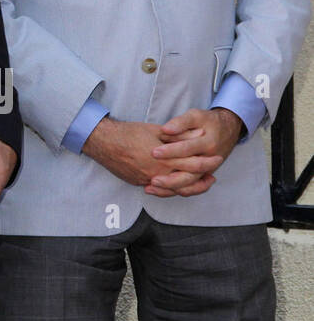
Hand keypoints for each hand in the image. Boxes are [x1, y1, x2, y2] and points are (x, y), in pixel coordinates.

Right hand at [82, 116, 209, 197]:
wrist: (103, 142)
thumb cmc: (128, 133)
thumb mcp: (155, 130)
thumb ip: (177, 136)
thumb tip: (197, 135)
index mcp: (164, 158)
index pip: (193, 163)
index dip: (207, 162)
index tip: (217, 159)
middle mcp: (158, 172)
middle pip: (188, 180)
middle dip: (203, 178)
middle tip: (213, 175)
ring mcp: (149, 180)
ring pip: (175, 190)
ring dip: (191, 188)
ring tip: (200, 183)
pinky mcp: (140, 183)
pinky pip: (161, 190)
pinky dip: (172, 189)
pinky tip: (178, 185)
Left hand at [146, 108, 242, 196]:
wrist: (228, 130)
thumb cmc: (208, 121)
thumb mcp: (196, 116)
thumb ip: (181, 122)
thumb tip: (165, 129)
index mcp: (208, 143)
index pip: (187, 149)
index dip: (170, 151)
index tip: (153, 152)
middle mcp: (209, 160)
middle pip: (191, 174)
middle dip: (171, 179)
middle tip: (152, 179)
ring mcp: (207, 170)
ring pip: (190, 185)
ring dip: (171, 188)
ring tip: (150, 187)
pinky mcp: (203, 175)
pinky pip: (190, 187)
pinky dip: (175, 190)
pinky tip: (158, 190)